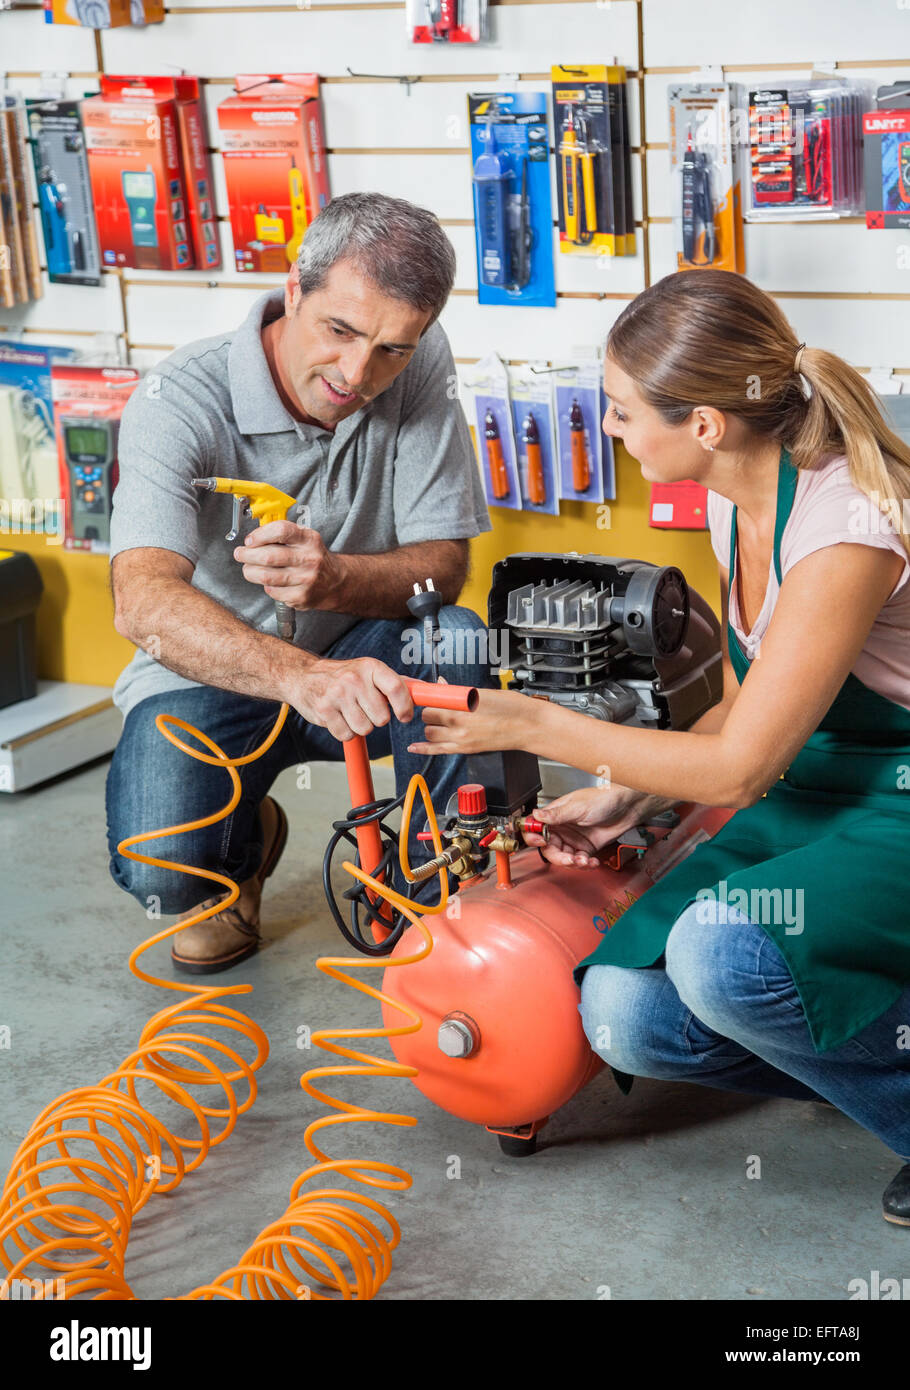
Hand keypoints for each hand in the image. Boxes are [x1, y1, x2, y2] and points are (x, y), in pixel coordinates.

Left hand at [234, 520, 343, 609]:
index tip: (249, 540)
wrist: (335, 582)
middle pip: (269, 556)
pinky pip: (273, 591)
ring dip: (251, 572)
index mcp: (309, 539)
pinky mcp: (301, 596)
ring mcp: (306, 579)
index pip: (281, 531)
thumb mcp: (304, 539)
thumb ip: (282, 535)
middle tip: (240, 554)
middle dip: (247, 555)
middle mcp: (309, 559)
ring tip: (249, 569)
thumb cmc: (312, 557)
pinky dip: (266, 586)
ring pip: (266, 576)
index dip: (260, 535)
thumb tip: (252, 538)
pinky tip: (270, 582)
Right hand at [290, 656, 413, 741]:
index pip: (396, 688)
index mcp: (370, 667)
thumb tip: (423, 691)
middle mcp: (354, 679)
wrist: (304, 677)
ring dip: (360, 726)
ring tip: (351, 712)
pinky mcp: (324, 710)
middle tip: (365, 709)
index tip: (405, 716)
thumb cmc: (342, 676)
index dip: (405, 707)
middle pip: (382, 717)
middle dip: (377, 719)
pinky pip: (346, 734)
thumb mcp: (369, 671)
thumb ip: (395, 682)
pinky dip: (345, 732)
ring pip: (365, 729)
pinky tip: (339, 718)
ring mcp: (338, 695)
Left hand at [406, 685, 536, 756]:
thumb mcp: (482, 692)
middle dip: (430, 712)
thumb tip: (441, 684)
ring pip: (430, 734)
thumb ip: (457, 691)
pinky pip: (438, 751)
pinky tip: (413, 747)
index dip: (428, 698)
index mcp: (462, 708)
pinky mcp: (466, 749)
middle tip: (439, 706)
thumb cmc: (512, 707)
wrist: (528, 726)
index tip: (426, 694)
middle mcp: (459, 726)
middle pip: (427, 719)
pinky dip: (423, 748)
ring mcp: (462, 740)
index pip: (430, 703)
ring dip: (431, 726)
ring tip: (441, 720)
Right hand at [523, 785, 664, 869]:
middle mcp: (562, 828)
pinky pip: (579, 861)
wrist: (627, 807)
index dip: (534, 837)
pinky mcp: (586, 848)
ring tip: (583, 861)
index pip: (536, 828)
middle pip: (548, 848)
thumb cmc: (603, 799)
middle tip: (568, 859)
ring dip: (572, 863)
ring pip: (563, 858)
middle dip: (557, 857)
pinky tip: (591, 862)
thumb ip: (556, 815)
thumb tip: (536, 815)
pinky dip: (584, 865)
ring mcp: (574, 839)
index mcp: (556, 814)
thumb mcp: (578, 807)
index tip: (541, 841)